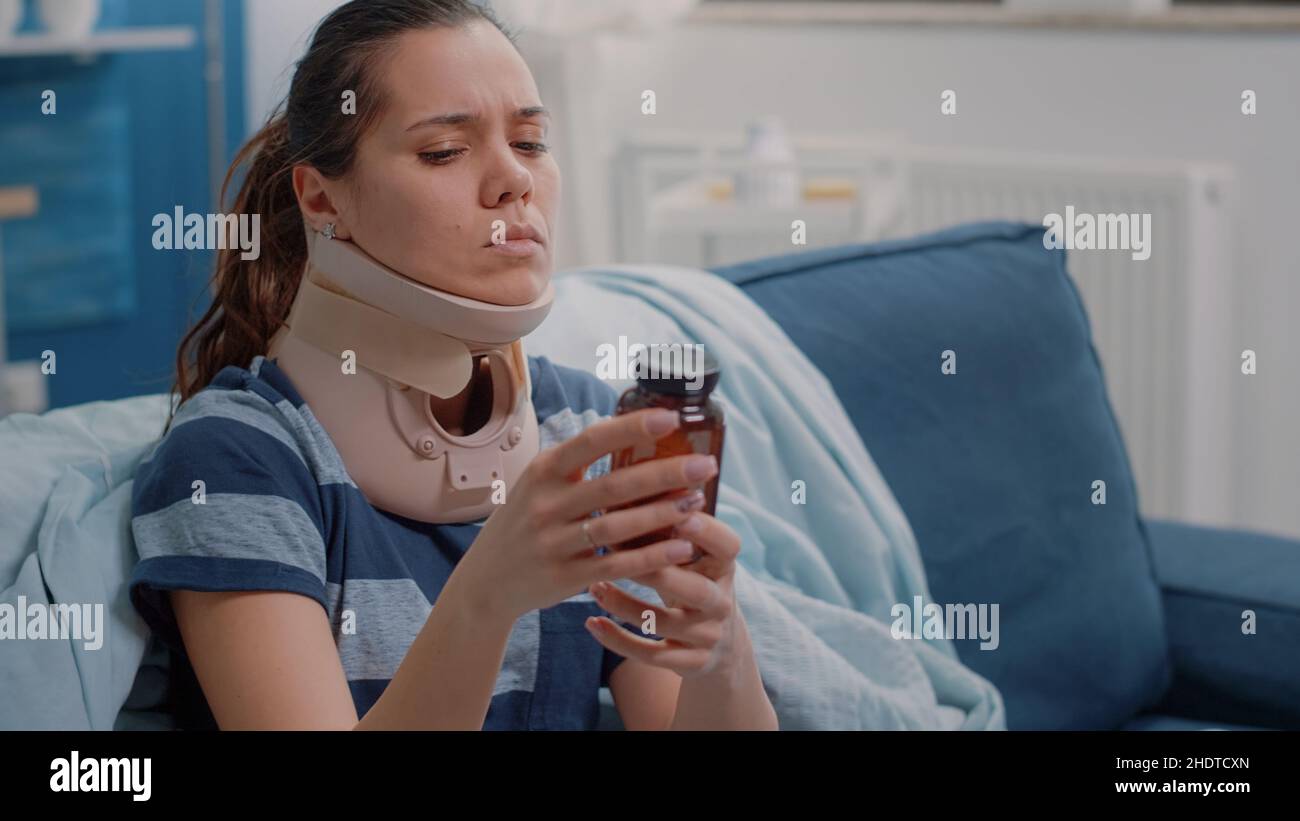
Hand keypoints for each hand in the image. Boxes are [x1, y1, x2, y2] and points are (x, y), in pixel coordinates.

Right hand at [453, 408, 720, 622]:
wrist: (487, 581)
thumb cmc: (525, 522)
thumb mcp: (538, 484)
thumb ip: (577, 462)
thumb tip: (632, 427)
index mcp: (543, 471)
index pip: (592, 440)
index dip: (632, 428)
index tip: (671, 419)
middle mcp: (546, 504)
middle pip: (614, 484)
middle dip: (665, 473)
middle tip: (706, 466)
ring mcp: (554, 542)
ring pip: (618, 526)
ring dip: (663, 513)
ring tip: (697, 502)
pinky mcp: (564, 576)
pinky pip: (616, 565)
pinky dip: (651, 557)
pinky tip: (682, 547)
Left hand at [585, 511, 742, 678]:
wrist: (719, 645)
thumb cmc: (690, 581)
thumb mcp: (692, 557)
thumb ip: (669, 528)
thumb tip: (624, 482)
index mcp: (724, 567)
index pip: (728, 546)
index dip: (706, 531)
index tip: (676, 513)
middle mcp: (721, 602)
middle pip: (696, 589)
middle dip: (657, 570)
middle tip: (616, 549)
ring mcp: (707, 636)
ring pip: (666, 623)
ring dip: (626, 604)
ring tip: (594, 586)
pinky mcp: (690, 663)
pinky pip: (652, 655)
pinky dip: (618, 640)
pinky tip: (592, 623)